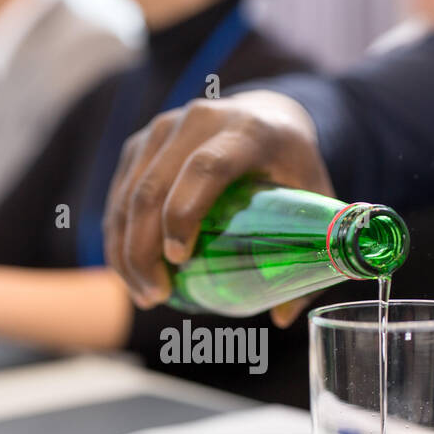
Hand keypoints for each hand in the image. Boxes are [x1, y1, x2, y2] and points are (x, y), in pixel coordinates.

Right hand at [103, 89, 332, 323]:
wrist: (264, 116)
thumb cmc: (292, 166)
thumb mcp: (314, 197)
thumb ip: (312, 253)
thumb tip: (282, 317)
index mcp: (248, 131)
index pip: (206, 168)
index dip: (184, 213)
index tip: (178, 260)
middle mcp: (199, 120)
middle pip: (155, 188)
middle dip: (145, 250)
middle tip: (156, 296)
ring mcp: (163, 129)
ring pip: (129, 195)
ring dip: (127, 251)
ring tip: (145, 295)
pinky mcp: (140, 144)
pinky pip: (119, 196)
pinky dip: (119, 238)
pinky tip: (132, 272)